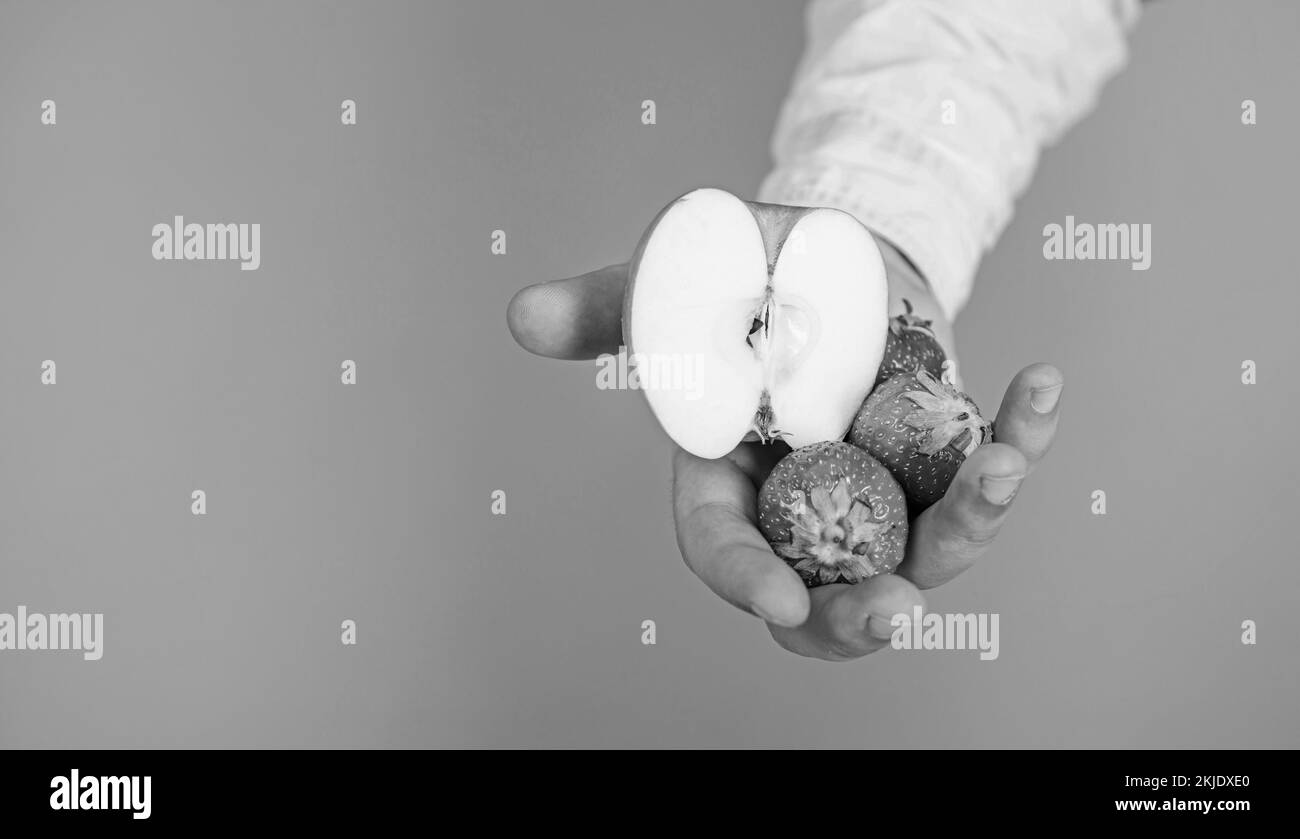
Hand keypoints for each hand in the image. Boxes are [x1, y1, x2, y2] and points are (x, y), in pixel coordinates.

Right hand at [507, 241, 1061, 660]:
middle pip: (831, 592)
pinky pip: (987, 473)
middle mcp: (808, 501)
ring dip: (973, 523)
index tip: (782, 604)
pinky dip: (1021, 438)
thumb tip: (521, 316)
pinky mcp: (945, 458)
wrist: (828, 249)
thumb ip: (607, 309)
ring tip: (1002, 465)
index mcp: (731, 477)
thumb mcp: (677, 285)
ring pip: (925, 550)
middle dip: (863, 616)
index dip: (747, 581)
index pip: (726, 547)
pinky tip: (1039, 386)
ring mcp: (884, 488)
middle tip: (898, 612)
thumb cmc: (744, 274)